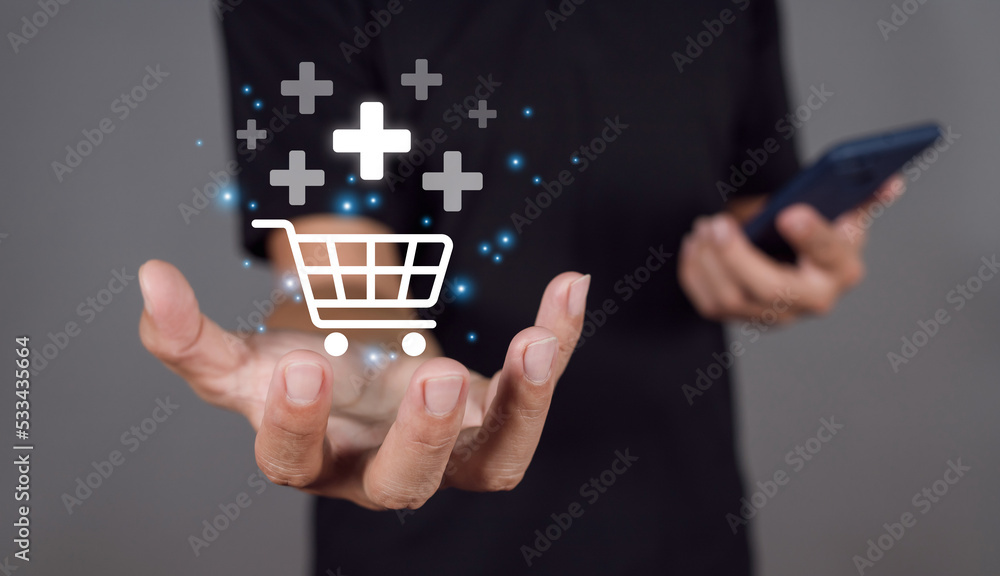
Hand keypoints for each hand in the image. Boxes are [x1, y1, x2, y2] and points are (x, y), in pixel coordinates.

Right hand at [138, 260, 589, 508]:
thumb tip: (148, 278)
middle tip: (437, 380)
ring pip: (493, 461)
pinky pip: (535, 395)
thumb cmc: (301, 376)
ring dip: (521, 407)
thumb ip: (186, 335)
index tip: (305, 364)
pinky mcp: (497, 420)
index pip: (295, 461)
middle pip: (404, 483)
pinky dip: (557, 347)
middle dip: (421, 438)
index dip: (298, 423)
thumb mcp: (240, 360)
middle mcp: (382, 467)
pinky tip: (566, 290)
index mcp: (312, 456)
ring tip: (534, 342)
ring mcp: (448, 452)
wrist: (363, 379)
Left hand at [679, 176, 905, 321]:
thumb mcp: (838, 206)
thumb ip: (859, 192)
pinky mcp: (743, 317)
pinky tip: (695, 246)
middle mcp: (812, 299)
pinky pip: (710, 304)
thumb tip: (891, 183)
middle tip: (716, 224)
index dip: (812, 235)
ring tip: (703, 227)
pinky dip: (696, 274)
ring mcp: (776, 315)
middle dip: (736, 256)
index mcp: (842, 266)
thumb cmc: (812, 225)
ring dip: (709, 261)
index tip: (790, 213)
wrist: (787, 252)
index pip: (830, 253)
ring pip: (732, 299)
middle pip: (769, 289)